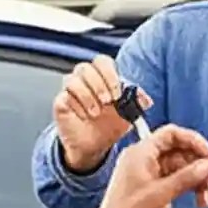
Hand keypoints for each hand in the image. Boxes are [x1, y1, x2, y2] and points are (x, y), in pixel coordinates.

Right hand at [53, 55, 153, 172]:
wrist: (94, 146)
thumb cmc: (109, 126)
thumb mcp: (127, 115)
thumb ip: (136, 104)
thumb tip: (146, 100)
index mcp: (102, 77)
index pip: (102, 62)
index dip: (110, 74)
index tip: (117, 93)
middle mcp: (85, 80)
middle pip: (85, 67)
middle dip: (99, 84)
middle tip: (107, 102)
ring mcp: (70, 90)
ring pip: (72, 79)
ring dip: (87, 96)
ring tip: (96, 113)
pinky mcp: (61, 102)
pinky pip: (65, 96)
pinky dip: (77, 106)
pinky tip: (85, 116)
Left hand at [89, 125, 207, 207]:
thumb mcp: (160, 195)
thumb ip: (186, 178)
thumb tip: (206, 165)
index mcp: (141, 154)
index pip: (172, 134)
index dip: (194, 141)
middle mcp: (145, 161)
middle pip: (181, 152)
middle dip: (200, 165)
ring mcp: (150, 176)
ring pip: (182, 169)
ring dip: (198, 180)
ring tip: (207, 194)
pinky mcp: (155, 191)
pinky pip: (178, 182)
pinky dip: (190, 189)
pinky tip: (199, 200)